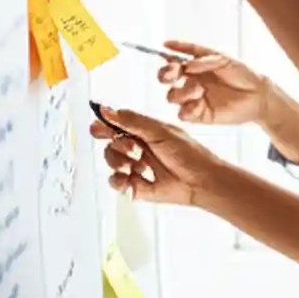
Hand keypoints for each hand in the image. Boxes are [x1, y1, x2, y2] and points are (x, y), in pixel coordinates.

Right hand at [90, 106, 226, 205]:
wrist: (201, 181)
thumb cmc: (189, 154)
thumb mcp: (160, 132)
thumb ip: (133, 121)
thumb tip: (108, 111)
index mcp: (145, 132)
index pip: (117, 126)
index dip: (105, 126)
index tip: (98, 127)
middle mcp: (139, 149)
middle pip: (111, 144)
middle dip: (118, 145)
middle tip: (133, 149)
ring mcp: (136, 168)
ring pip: (111, 162)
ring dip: (120, 162)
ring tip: (139, 165)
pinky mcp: (136, 186)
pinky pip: (116, 182)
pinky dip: (119, 180)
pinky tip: (130, 178)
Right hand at [158, 40, 270, 124]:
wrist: (258, 94)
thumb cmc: (241, 74)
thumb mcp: (224, 60)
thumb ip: (204, 60)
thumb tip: (185, 64)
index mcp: (194, 67)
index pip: (173, 62)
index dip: (167, 59)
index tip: (165, 55)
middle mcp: (191, 82)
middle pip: (167, 79)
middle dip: (165, 75)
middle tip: (171, 76)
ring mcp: (194, 99)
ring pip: (172, 96)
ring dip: (182, 91)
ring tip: (198, 90)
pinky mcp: (199, 115)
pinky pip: (184, 114)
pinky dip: (187, 109)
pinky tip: (198, 104)